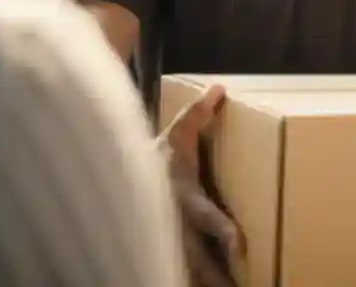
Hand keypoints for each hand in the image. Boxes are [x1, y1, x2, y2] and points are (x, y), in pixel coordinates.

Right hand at [160, 84, 241, 286]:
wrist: (115, 183)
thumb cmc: (153, 161)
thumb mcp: (173, 136)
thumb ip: (196, 115)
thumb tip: (219, 88)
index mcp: (184, 198)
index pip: (204, 216)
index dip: (222, 230)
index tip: (239, 244)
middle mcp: (176, 228)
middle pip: (199, 262)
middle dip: (218, 278)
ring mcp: (167, 247)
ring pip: (190, 275)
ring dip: (209, 285)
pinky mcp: (162, 257)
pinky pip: (179, 276)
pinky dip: (193, 282)